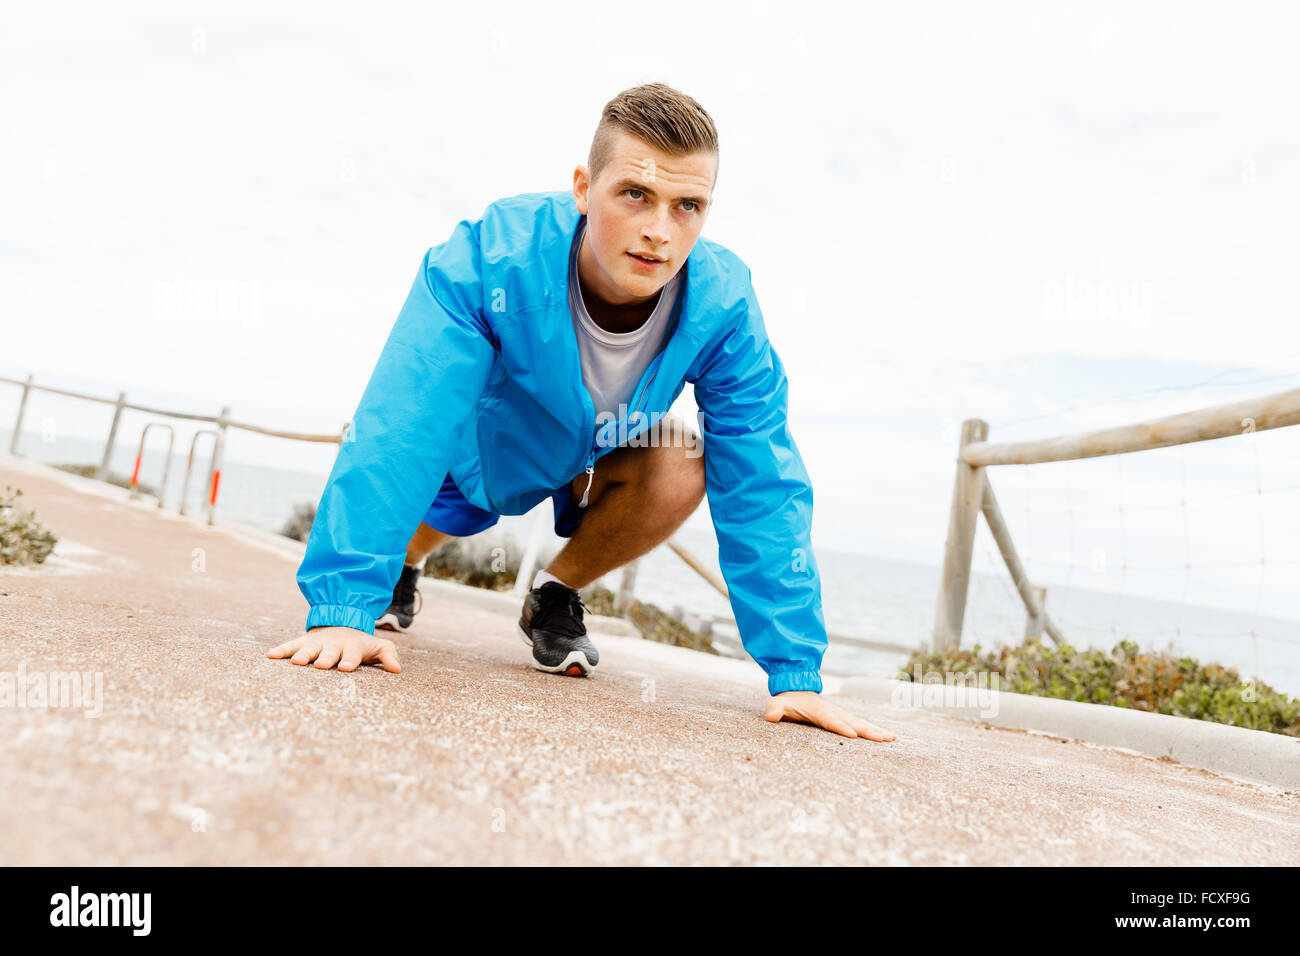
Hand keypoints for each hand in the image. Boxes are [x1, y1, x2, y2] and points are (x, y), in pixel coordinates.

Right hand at [266, 626, 401, 672]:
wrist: (341, 623)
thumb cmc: (360, 644)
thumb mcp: (377, 647)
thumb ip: (388, 655)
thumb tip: (397, 670)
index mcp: (351, 647)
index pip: (351, 655)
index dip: (349, 660)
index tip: (345, 668)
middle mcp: (333, 644)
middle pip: (328, 652)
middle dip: (325, 658)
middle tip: (319, 665)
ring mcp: (317, 643)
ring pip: (309, 648)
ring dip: (302, 654)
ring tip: (296, 662)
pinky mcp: (302, 643)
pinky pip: (290, 646)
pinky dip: (280, 650)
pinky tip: (270, 655)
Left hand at [766, 691, 894, 740]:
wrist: (796, 689)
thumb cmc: (786, 700)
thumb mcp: (776, 704)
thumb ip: (774, 710)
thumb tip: (770, 717)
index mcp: (818, 710)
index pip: (830, 720)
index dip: (840, 727)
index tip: (852, 735)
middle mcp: (833, 712)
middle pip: (852, 722)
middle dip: (868, 731)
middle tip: (883, 738)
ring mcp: (841, 714)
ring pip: (861, 723)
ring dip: (876, 731)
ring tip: (892, 738)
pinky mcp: (844, 718)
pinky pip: (861, 725)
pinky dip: (874, 730)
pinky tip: (887, 737)